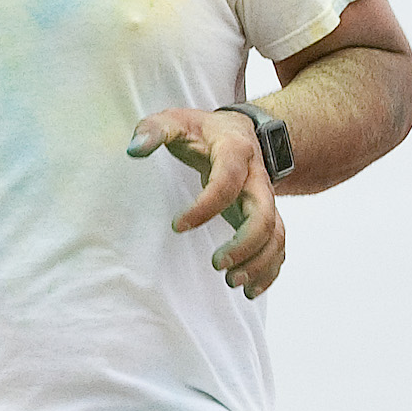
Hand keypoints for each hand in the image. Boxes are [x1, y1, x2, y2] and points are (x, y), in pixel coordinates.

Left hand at [126, 105, 284, 296]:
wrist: (240, 131)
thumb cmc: (201, 130)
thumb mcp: (176, 120)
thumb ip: (154, 131)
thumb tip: (133, 150)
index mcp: (235, 152)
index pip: (226, 182)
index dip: (205, 207)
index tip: (176, 227)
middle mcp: (257, 178)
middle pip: (264, 214)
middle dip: (245, 244)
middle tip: (217, 264)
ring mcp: (266, 199)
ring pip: (276, 234)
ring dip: (259, 262)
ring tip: (232, 283)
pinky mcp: (267, 216)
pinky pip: (278, 245)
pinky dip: (269, 269)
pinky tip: (250, 290)